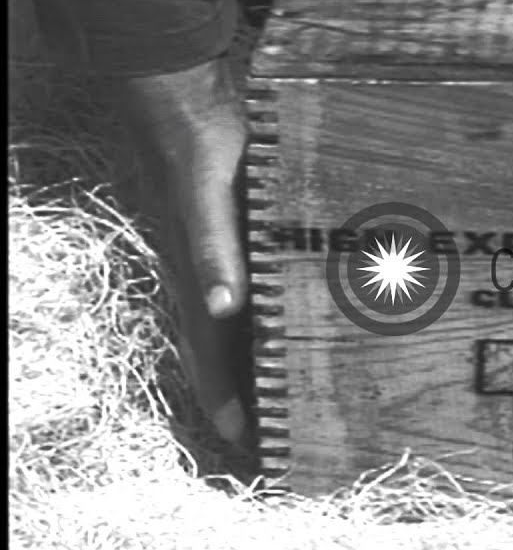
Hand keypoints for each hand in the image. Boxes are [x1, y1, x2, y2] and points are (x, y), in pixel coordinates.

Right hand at [110, 56, 252, 447]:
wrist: (185, 105)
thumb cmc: (197, 152)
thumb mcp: (209, 201)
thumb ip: (213, 251)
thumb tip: (220, 310)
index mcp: (200, 282)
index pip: (210, 357)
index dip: (225, 401)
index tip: (245, 444)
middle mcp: (207, 281)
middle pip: (224, 352)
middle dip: (246, 394)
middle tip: (277, 432)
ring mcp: (218, 262)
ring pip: (236, 328)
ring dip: (257, 363)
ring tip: (287, 396)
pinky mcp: (233, 241)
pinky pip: (250, 294)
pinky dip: (267, 321)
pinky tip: (290, 325)